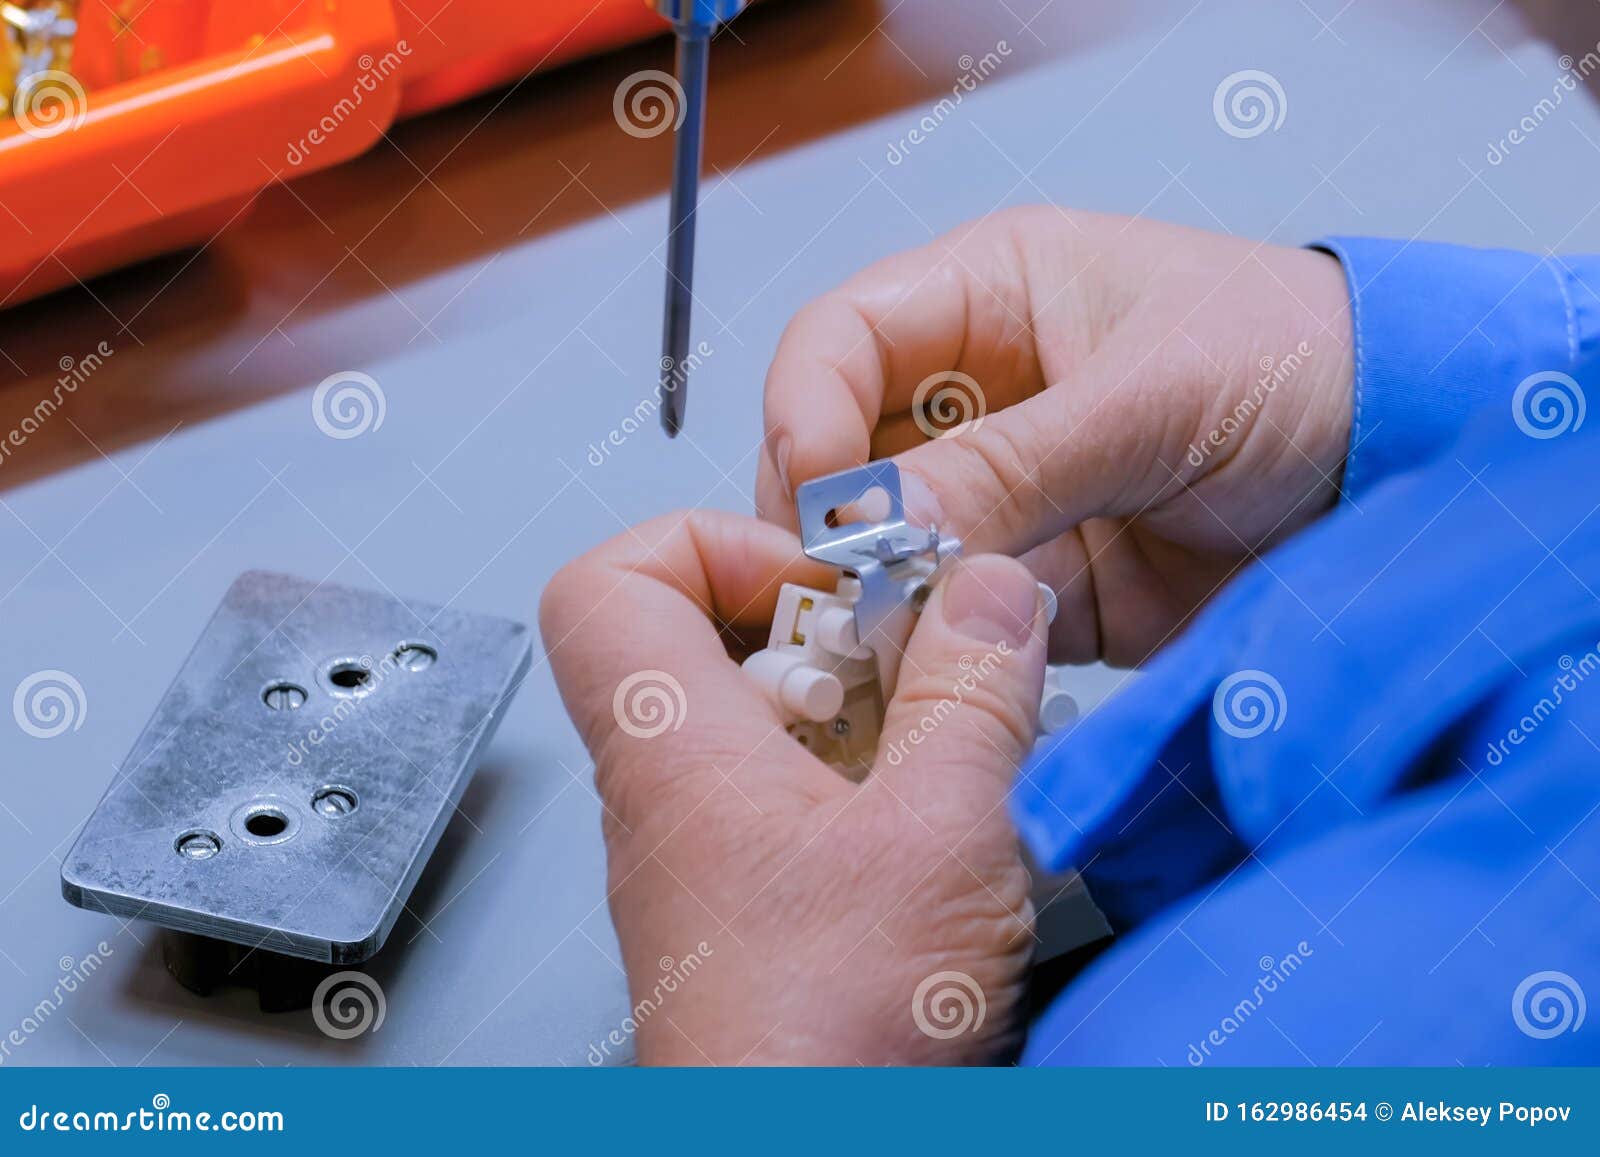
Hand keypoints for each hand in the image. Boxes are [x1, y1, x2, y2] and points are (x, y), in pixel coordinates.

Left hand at [540, 511, 1049, 1064]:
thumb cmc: (822, 1043)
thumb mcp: (940, 836)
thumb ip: (970, 695)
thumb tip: (987, 594)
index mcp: (677, 748)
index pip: (612, 580)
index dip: (712, 543)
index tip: (819, 574)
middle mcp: (672, 795)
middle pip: (703, 638)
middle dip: (825, 629)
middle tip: (906, 652)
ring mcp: (708, 853)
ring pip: (762, 722)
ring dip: (863, 711)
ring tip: (942, 742)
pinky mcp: (753, 906)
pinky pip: (794, 798)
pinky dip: (869, 782)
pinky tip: (943, 821)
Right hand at [756, 207, 1353, 665]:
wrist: (1410, 472)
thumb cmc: (1298, 365)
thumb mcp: (1151, 393)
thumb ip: (1012, 461)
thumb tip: (876, 528)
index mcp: (989, 300)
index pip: (840, 344)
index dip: (807, 412)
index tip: (815, 495)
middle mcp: (978, 399)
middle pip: (844, 460)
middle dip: (834, 525)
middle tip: (844, 588)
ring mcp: (1006, 499)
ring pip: (889, 552)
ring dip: (881, 599)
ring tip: (892, 641)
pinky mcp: (1041, 586)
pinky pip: (957, 622)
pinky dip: (942, 652)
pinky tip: (945, 672)